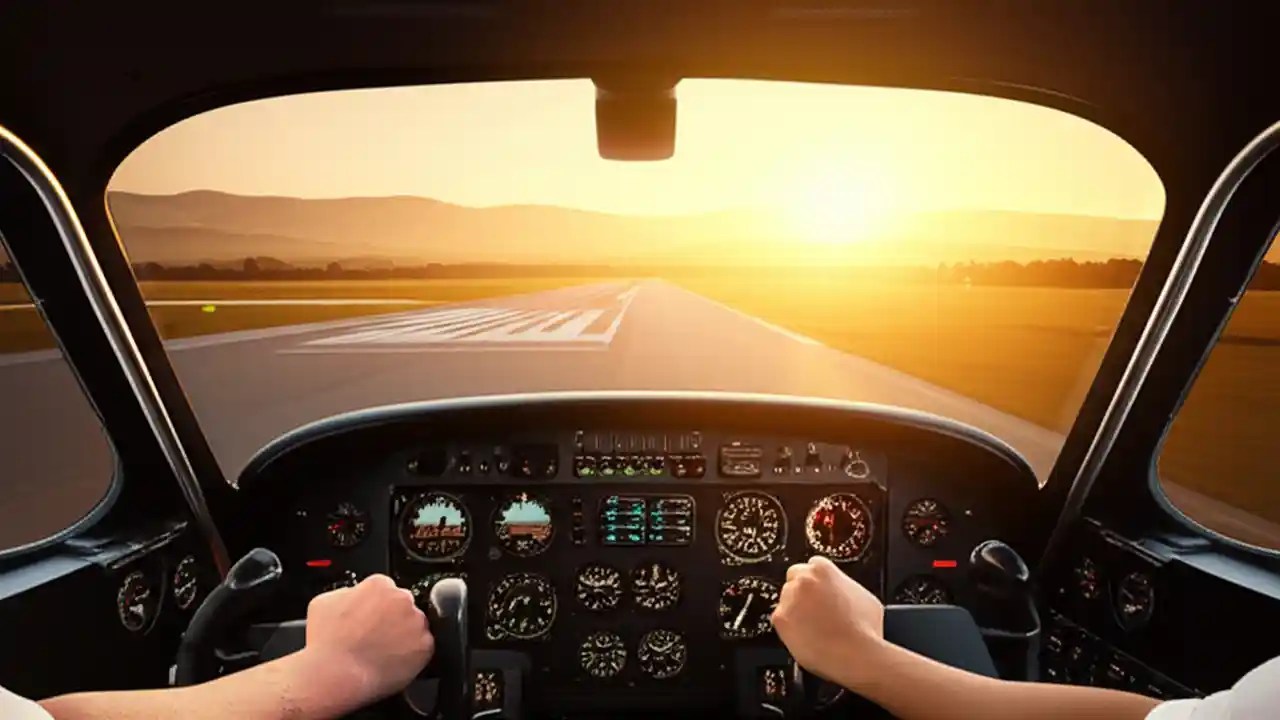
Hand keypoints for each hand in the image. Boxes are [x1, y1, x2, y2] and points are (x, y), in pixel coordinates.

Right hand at [302, 574, 434, 705]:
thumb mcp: (324, 602)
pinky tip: (392, 662)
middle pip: (402, 605)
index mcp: (379, 585)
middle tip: (375, 637)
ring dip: (403, 635)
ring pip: (414, 625)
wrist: (335, 675)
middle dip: (392, 618)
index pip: (384, 589)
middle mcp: (402, 599)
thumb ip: (346, 593)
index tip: (370, 618)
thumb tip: (354, 595)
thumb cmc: (326, 642)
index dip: (375, 606)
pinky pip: (422, 647)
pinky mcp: (425, 646)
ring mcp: (416, 622)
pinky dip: (411, 654)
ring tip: (382, 652)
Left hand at [771, 556, 884, 687]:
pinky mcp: (780, 619)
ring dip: (795, 610)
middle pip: (794, 579)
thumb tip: (843, 593)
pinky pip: (780, 620)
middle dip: (802, 592)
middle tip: (814, 609)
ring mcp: (789, 599)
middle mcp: (803, 580)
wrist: (857, 654)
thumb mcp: (864, 597)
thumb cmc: (865, 630)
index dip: (817, 581)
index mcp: (823, 569)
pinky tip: (806, 637)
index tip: (820, 591)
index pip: (812, 566)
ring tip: (813, 627)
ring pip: (786, 600)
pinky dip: (790, 628)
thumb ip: (846, 587)